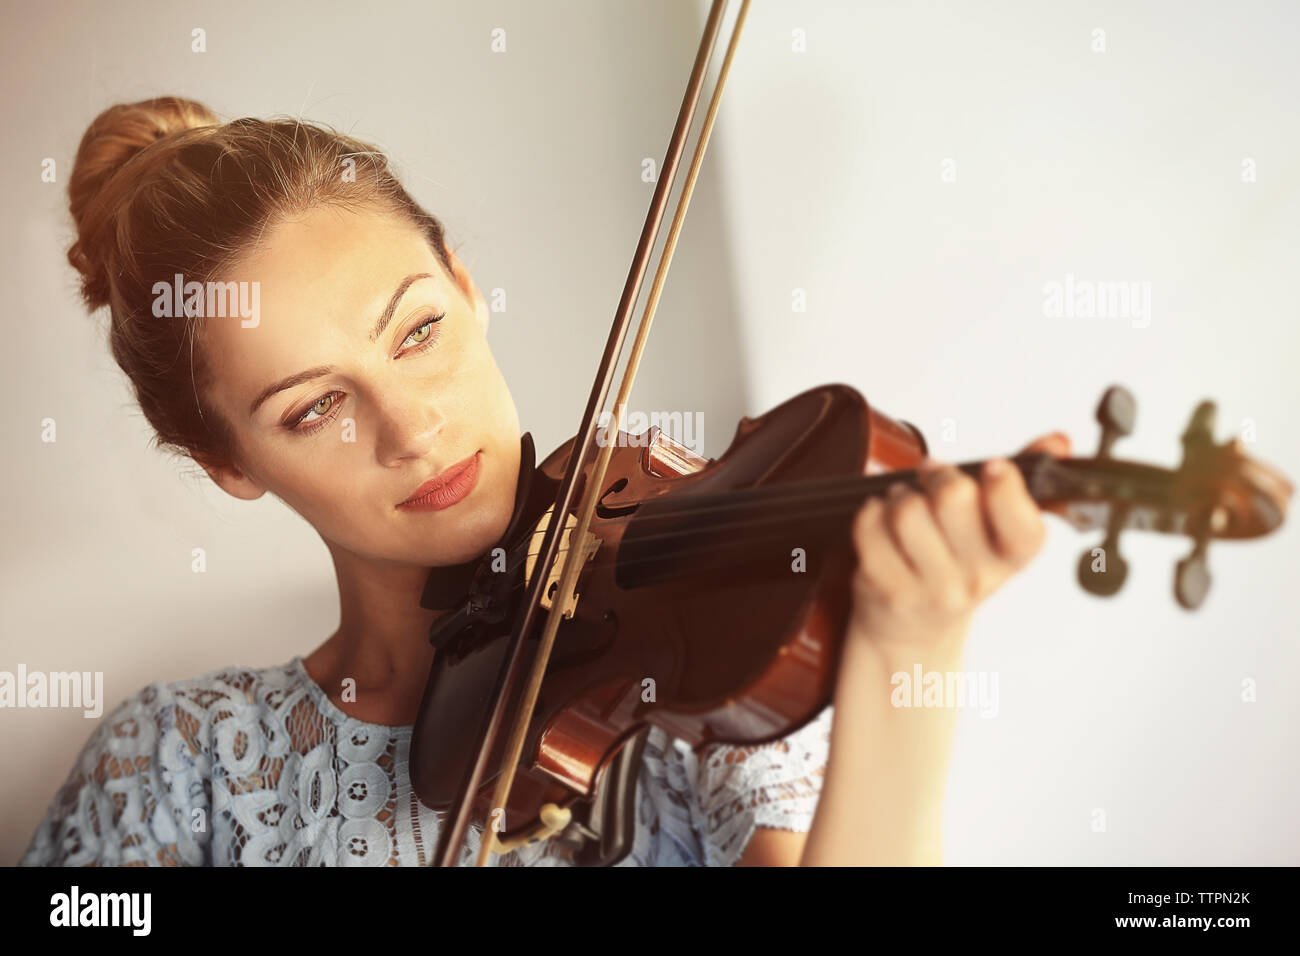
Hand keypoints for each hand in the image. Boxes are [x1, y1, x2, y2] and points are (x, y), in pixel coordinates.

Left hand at [846, 432, 1070, 658]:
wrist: (916, 629)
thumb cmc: (957, 562)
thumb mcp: (996, 529)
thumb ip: (1025, 481)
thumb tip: (1058, 441)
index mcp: (1012, 558)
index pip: (1023, 525)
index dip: (1007, 489)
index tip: (994, 467)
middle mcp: (977, 578)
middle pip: (954, 497)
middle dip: (938, 475)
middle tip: (931, 477)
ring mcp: (932, 589)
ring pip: (908, 510)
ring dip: (900, 495)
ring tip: (903, 503)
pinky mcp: (889, 590)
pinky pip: (870, 528)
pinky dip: (871, 513)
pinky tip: (881, 521)